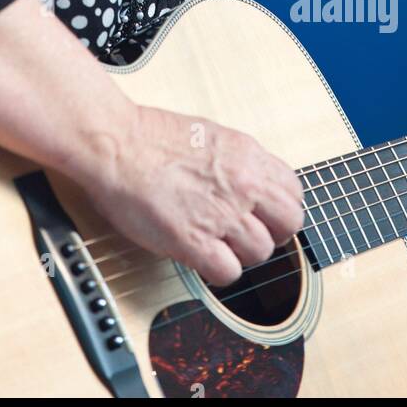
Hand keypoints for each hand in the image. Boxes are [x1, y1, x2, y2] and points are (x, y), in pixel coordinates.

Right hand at [80, 104, 305, 287]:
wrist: (114, 144)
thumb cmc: (146, 136)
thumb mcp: (208, 134)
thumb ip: (235, 160)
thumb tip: (247, 180)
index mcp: (246, 154)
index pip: (292, 191)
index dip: (279, 207)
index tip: (266, 214)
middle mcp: (242, 184)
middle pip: (288, 224)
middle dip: (272, 233)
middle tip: (248, 233)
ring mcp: (220, 214)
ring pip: (260, 252)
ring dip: (240, 253)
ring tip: (217, 244)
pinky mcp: (195, 241)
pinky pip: (228, 272)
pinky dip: (217, 271)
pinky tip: (201, 258)